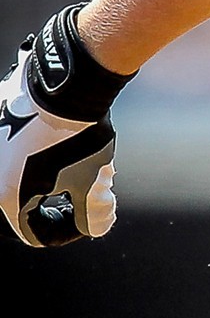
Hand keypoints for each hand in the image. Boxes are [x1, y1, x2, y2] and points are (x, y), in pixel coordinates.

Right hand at [0, 26, 119, 246]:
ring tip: (83, 160)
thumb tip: (94, 226)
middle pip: (29, 203)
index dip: (67, 231)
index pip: (33, 232)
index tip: (88, 215)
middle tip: (90, 187)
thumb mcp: (93, 184)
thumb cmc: (78, 138)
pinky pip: (19, 148)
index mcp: (8, 195)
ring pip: (25, 174)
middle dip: (63, 200)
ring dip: (55, 175)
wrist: (67, 85)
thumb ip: (92, 215)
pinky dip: (42, 152)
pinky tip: (66, 139)